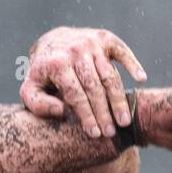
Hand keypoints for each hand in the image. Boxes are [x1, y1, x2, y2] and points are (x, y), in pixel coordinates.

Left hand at [21, 26, 146, 138]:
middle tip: (112, 133)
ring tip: (125, 120)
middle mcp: (75, 50)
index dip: (86, 115)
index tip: (94, 134)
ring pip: (109, 75)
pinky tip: (140, 79)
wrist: (52, 42)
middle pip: (94, 87)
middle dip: (104, 113)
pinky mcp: (105, 38)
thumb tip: (62, 110)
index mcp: (56, 64)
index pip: (75, 94)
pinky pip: (122, 52)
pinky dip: (132, 64)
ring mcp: (91, 43)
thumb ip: (38, 104)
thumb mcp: (31, 89)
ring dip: (118, 99)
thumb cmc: (44, 74)